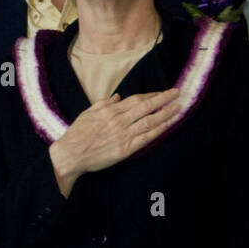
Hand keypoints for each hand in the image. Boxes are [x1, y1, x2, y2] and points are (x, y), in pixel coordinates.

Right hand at [48, 88, 182, 196]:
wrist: (70, 155)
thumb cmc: (76, 134)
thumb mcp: (87, 113)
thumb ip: (104, 103)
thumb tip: (118, 96)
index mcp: (109, 111)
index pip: (136, 99)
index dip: (151, 95)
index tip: (161, 92)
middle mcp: (119, 121)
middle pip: (146, 107)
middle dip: (163, 99)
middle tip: (176, 93)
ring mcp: (123, 135)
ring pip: (149, 121)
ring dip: (165, 114)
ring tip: (177, 108)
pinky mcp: (125, 149)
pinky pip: (146, 138)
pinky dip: (158, 130)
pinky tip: (167, 125)